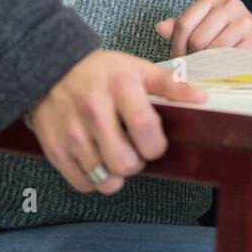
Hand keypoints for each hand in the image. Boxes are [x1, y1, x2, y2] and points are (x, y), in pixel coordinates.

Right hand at [26, 49, 206, 194]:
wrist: (49, 67)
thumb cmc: (101, 71)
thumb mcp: (137, 68)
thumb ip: (170, 84)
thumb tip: (201, 99)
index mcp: (120, 87)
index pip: (146, 130)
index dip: (156, 146)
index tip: (153, 143)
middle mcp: (94, 110)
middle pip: (125, 163)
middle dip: (137, 163)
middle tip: (134, 150)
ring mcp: (72, 132)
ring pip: (105, 179)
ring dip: (116, 174)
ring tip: (114, 154)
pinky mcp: (55, 149)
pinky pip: (83, 184)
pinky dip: (94, 179)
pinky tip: (96, 159)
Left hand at [156, 0, 251, 57]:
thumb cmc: (231, 36)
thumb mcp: (206, 26)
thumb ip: (183, 27)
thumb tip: (160, 27)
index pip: (184, 23)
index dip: (177, 46)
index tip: (178, 59)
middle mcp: (229, 3)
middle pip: (196, 38)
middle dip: (195, 55)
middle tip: (200, 63)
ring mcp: (242, 18)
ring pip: (210, 49)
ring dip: (209, 62)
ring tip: (214, 63)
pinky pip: (227, 57)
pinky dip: (223, 66)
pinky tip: (228, 65)